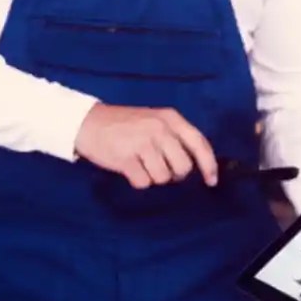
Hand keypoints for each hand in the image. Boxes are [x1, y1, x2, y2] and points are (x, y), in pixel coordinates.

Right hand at [74, 103, 217, 188]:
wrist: (88, 122)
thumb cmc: (127, 125)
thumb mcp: (155, 121)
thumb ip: (176, 137)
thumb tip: (196, 166)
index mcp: (171, 118)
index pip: (199, 144)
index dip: (209, 165)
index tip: (211, 182)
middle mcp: (160, 129)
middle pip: (183, 167)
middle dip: (174, 174)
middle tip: (158, 166)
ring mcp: (142, 142)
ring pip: (163, 177)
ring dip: (153, 177)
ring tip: (140, 163)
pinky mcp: (126, 158)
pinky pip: (143, 182)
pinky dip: (137, 180)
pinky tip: (129, 167)